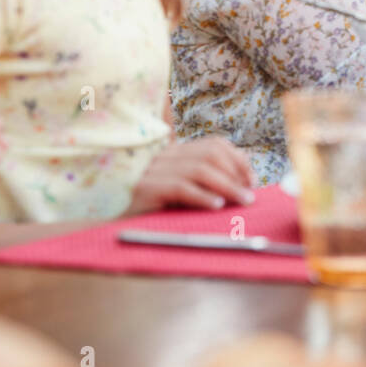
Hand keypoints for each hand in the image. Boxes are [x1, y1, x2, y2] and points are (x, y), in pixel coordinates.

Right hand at [129, 138, 255, 213]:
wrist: (113, 221)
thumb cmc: (153, 210)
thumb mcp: (183, 193)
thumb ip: (205, 184)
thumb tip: (243, 187)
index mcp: (175, 153)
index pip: (214, 145)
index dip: (238, 160)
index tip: (252, 180)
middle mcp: (165, 156)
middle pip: (210, 154)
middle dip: (236, 173)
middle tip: (249, 195)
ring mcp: (153, 170)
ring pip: (199, 170)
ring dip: (227, 186)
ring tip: (241, 202)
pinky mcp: (145, 188)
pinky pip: (180, 187)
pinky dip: (201, 196)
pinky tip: (216, 206)